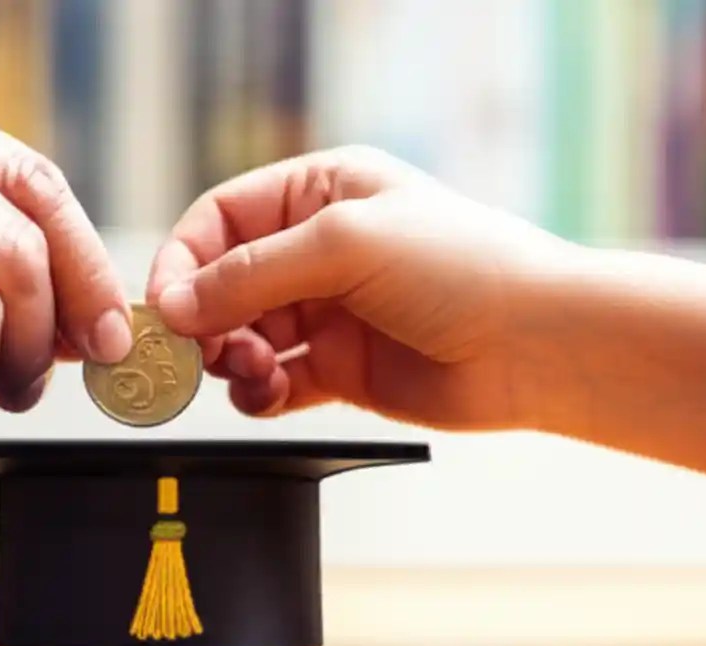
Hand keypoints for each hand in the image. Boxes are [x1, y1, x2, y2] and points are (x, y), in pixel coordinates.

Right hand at [146, 146, 576, 428]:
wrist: (540, 345)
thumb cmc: (463, 268)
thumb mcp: (345, 246)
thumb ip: (252, 274)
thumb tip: (176, 304)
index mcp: (321, 192)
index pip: (222, 219)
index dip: (184, 259)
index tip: (164, 306)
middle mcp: (319, 249)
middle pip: (224, 281)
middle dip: (204, 317)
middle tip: (197, 350)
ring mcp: (330, 311)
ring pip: (243, 335)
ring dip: (231, 356)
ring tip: (248, 368)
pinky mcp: (342, 369)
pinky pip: (276, 381)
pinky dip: (259, 392)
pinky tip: (267, 394)